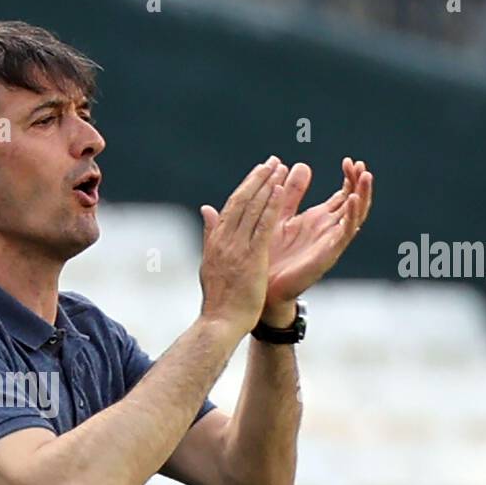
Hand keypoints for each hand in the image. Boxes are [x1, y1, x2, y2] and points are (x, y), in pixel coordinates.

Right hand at [198, 156, 286, 328]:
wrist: (219, 323)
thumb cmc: (218, 300)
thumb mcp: (209, 263)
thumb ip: (209, 235)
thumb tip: (206, 210)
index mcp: (215, 242)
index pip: (231, 207)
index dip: (246, 187)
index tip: (259, 172)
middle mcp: (224, 241)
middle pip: (242, 202)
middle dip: (258, 179)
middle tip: (273, 161)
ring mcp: (237, 249)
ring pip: (252, 210)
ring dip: (267, 186)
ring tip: (279, 168)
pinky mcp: (251, 258)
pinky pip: (262, 227)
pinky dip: (270, 207)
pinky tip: (279, 191)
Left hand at [262, 157, 372, 323]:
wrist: (262, 287)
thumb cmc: (269, 254)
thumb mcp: (279, 215)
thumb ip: (290, 193)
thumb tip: (299, 164)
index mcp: (318, 220)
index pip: (343, 195)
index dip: (349, 178)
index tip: (349, 161)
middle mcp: (328, 229)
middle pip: (354, 202)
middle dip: (360, 183)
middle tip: (360, 164)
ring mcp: (330, 241)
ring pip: (356, 215)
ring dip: (362, 195)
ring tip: (365, 176)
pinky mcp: (328, 253)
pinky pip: (345, 233)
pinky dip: (351, 216)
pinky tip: (352, 199)